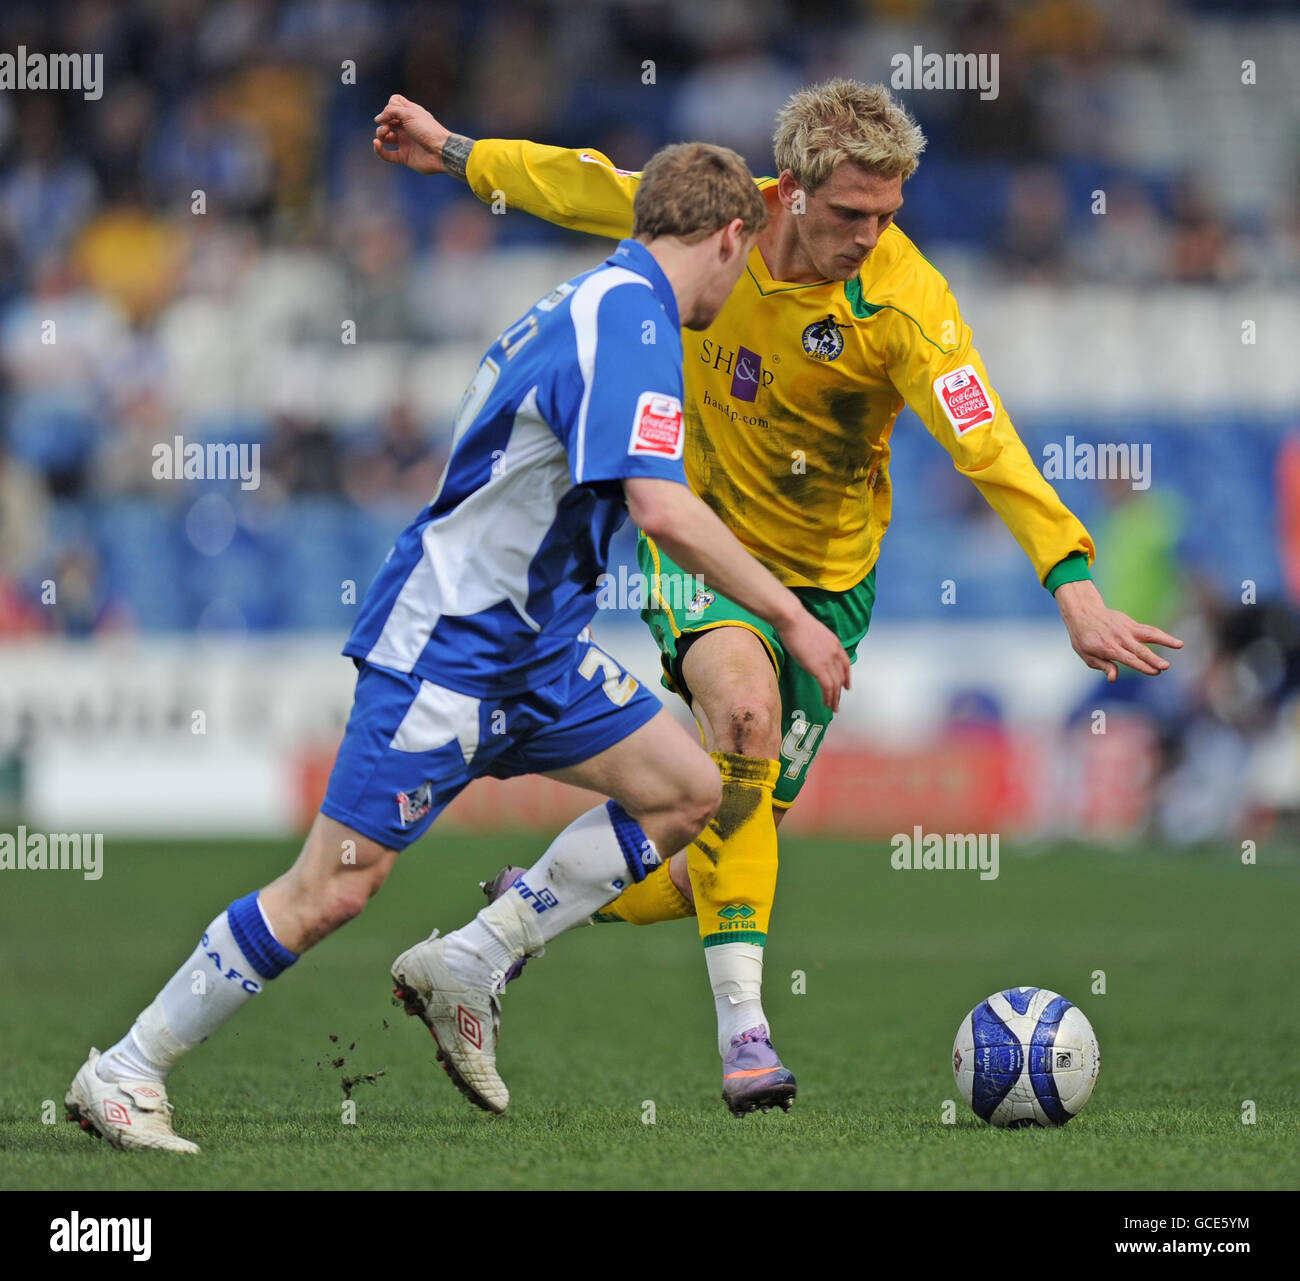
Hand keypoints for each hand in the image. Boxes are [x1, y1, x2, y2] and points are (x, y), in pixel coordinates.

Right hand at [372, 95, 451, 173]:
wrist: (441, 151)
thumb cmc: (428, 130)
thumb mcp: (409, 114)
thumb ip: (391, 112)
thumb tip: (377, 119)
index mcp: (411, 114)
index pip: (394, 104)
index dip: (390, 106)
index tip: (392, 111)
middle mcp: (407, 127)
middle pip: (387, 120)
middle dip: (384, 121)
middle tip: (388, 125)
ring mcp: (405, 142)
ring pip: (385, 137)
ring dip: (381, 133)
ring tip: (386, 133)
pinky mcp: (404, 157)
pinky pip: (387, 155)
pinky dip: (379, 150)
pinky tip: (376, 144)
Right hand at [777, 609, 851, 711]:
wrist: (793, 620)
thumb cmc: (797, 624)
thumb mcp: (814, 634)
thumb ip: (818, 645)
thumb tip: (812, 653)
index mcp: (835, 644)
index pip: (846, 664)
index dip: (847, 677)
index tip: (847, 687)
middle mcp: (836, 654)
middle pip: (841, 677)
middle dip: (839, 692)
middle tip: (836, 702)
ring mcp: (828, 661)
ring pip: (836, 685)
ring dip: (834, 698)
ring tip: (832, 708)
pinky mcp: (819, 668)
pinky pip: (827, 687)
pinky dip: (828, 697)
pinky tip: (826, 703)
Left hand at [1055, 579, 1182, 680]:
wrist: (1083, 612)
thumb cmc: (1084, 638)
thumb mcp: (1086, 655)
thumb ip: (1102, 666)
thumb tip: (1113, 678)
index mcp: (1108, 648)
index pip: (1128, 659)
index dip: (1142, 666)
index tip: (1154, 672)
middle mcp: (1120, 638)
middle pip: (1140, 650)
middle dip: (1153, 659)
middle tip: (1166, 667)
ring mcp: (1127, 629)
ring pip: (1148, 635)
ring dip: (1165, 640)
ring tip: (1180, 645)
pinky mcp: (1131, 624)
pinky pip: (1148, 629)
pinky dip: (1161, 634)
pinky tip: (1173, 641)